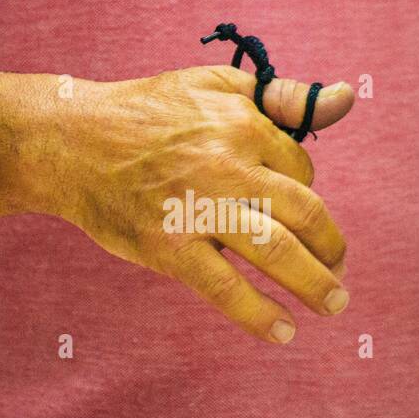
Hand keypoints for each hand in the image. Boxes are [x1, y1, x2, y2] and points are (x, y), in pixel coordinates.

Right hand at [47, 66, 353, 341]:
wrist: (71, 141)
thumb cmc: (147, 111)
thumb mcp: (216, 85)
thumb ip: (282, 96)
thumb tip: (347, 99)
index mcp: (244, 126)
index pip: (302, 172)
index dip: (306, 196)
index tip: (297, 214)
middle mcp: (228, 167)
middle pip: (305, 213)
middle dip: (331, 247)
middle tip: (338, 269)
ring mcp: (198, 210)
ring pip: (276, 252)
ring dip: (314, 284)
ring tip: (333, 304)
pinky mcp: (169, 248)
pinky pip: (225, 288)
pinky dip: (258, 314)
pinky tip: (283, 332)